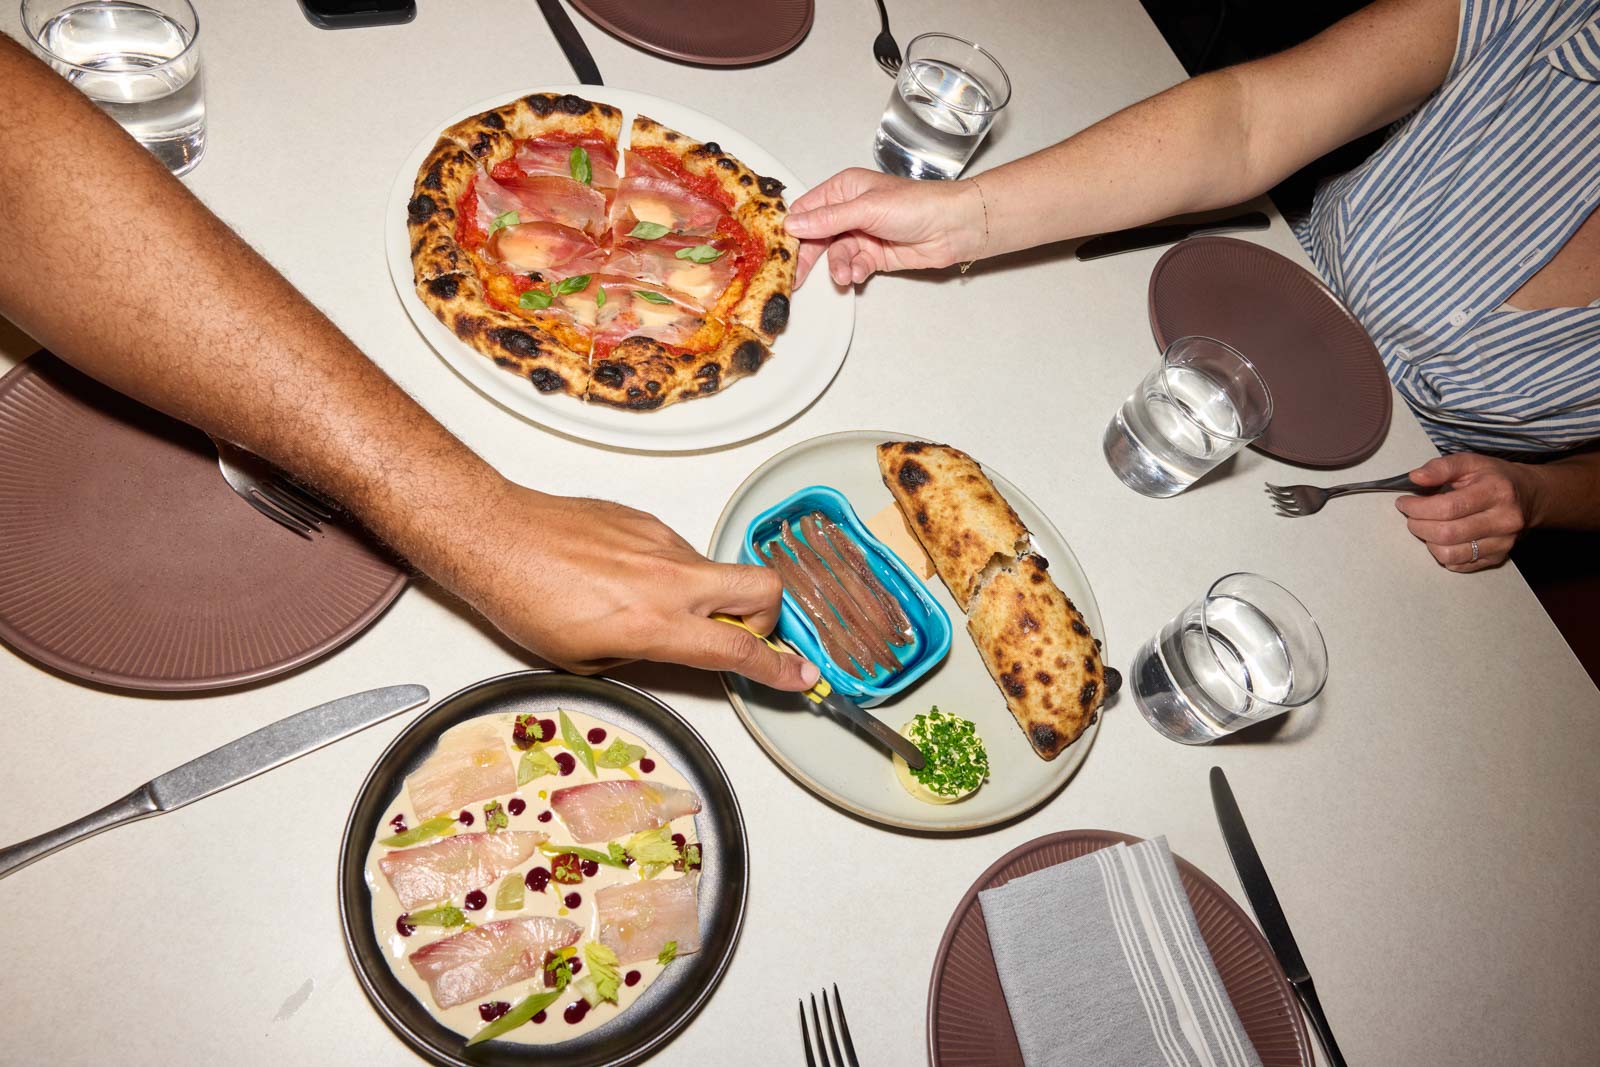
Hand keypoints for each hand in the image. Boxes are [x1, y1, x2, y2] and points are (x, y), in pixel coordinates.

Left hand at [455, 485, 819, 689]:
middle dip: (768, 617)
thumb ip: (643, 654)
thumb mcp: (586, 659)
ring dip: (704, 595)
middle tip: (739, 634)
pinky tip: (622, 578)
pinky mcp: (645, 519)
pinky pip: (678, 551)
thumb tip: (666, 648)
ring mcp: (662, 543)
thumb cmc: (527, 602)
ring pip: (715, 570)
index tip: (802, 676)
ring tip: (646, 606)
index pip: (739, 649)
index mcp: (657, 624)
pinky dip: (668, 572)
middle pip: (764, 589)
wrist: (498, 538)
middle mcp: (671, 580)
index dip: (778, 669)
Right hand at [784, 168, 983, 285]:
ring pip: (835, 255)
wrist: (954, 227)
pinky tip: (860, 273)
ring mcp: (862, 234)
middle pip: (816, 236)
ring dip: (838, 266)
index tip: (782, 250)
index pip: (807, 209)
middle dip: (809, 257)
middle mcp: (849, 210)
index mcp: (844, 189)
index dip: (794, 229)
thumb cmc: (916, 205)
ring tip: (846, 275)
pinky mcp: (874, 255)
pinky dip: (854, 272)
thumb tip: (792, 224)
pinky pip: (853, 266)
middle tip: (798, 278)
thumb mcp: (866, 208)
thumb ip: (828, 219)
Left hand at [1395, 453, 1542, 571]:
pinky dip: (1442, 554)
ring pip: (1450, 554)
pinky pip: (1458, 565)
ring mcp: (1503, 543)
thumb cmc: (1494, 478)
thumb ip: (1442, 467)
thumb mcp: (1471, 462)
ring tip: (1426, 526)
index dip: (1418, 507)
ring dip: (1427, 542)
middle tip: (1411, 516)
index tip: (1404, 502)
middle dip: (1418, 525)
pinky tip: (1442, 538)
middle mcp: (1504, 520)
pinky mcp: (1498, 558)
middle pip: (1447, 534)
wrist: (1529, 497)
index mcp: (1497, 492)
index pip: (1448, 508)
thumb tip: (1416, 478)